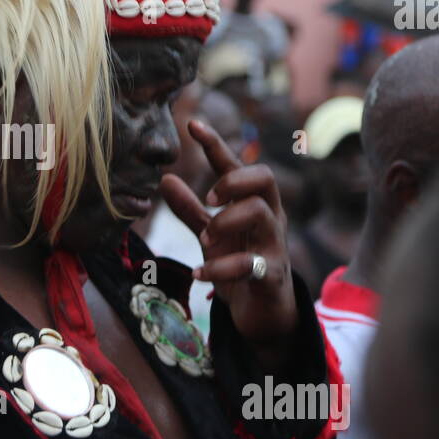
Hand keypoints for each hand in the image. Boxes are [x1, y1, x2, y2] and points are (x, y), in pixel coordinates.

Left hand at [159, 118, 298, 352]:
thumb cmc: (239, 266)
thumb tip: (164, 180)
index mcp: (251, 204)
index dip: (216, 144)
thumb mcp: (211, 235)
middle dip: (233, 181)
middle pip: (265, 178)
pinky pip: (252, 264)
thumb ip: (191, 209)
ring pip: (262, 213)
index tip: (192, 124)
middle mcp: (268, 218)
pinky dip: (221, 268)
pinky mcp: (272, 275)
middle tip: (208, 199)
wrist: (263, 314)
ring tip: (205, 238)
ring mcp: (273, 245)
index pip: (236, 166)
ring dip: (226, 220)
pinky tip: (198, 272)